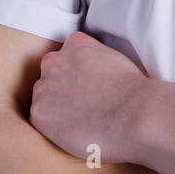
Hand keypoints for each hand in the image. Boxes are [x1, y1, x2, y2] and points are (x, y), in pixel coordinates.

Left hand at [29, 31, 147, 163]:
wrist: (135, 114)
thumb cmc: (133, 92)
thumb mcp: (115, 58)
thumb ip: (95, 60)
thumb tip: (93, 74)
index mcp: (75, 43)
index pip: (66, 57)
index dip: (76, 76)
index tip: (87, 89)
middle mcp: (54, 61)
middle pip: (51, 76)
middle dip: (63, 90)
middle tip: (84, 106)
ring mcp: (44, 86)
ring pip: (44, 98)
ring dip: (57, 109)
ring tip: (83, 120)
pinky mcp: (39, 113)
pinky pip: (42, 121)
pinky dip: (55, 128)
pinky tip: (76, 130)